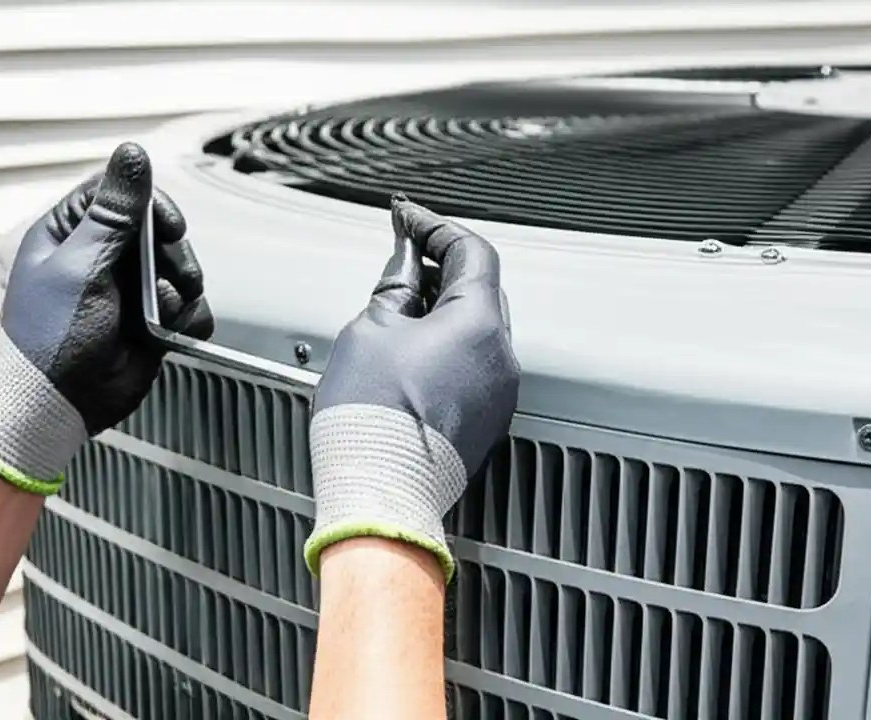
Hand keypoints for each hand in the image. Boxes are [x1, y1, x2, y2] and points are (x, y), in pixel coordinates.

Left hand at [0, 142, 212, 493]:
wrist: (61, 404)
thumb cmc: (53, 338)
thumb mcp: (81, 266)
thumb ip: (113, 212)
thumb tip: (132, 155)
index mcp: (65, 234)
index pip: (118, 193)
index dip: (150, 206)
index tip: (168, 227)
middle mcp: (98, 257)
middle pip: (157, 230)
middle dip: (172, 256)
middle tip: (170, 277)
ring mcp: (126, 289)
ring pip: (178, 267)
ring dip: (180, 290)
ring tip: (161, 312)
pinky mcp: (150, 320)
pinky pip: (187, 305)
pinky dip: (187, 317)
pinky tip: (170, 330)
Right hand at [303, 195, 519, 580]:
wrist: (380, 492)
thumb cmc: (373, 417)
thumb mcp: (370, 330)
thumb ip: (394, 289)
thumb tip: (405, 268)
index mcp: (477, 323)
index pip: (470, 250)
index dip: (434, 227)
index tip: (406, 218)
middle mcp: (500, 355)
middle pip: (479, 288)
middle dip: (439, 268)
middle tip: (399, 262)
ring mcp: (497, 391)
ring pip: (476, 330)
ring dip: (442, 311)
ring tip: (396, 313)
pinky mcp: (486, 420)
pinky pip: (473, 365)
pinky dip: (446, 348)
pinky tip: (410, 354)